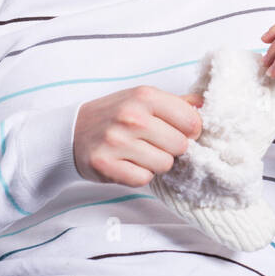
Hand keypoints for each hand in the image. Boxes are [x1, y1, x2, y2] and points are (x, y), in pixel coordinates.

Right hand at [73, 86, 203, 186]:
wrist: (70, 132)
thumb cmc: (114, 114)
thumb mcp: (142, 98)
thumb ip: (176, 102)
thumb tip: (204, 105)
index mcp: (145, 96)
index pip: (192, 120)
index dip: (190, 130)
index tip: (179, 131)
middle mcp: (131, 117)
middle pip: (180, 145)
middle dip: (172, 148)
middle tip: (154, 143)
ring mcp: (117, 141)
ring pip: (164, 164)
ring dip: (156, 163)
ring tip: (140, 153)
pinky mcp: (106, 165)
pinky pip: (143, 179)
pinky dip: (139, 175)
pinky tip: (128, 163)